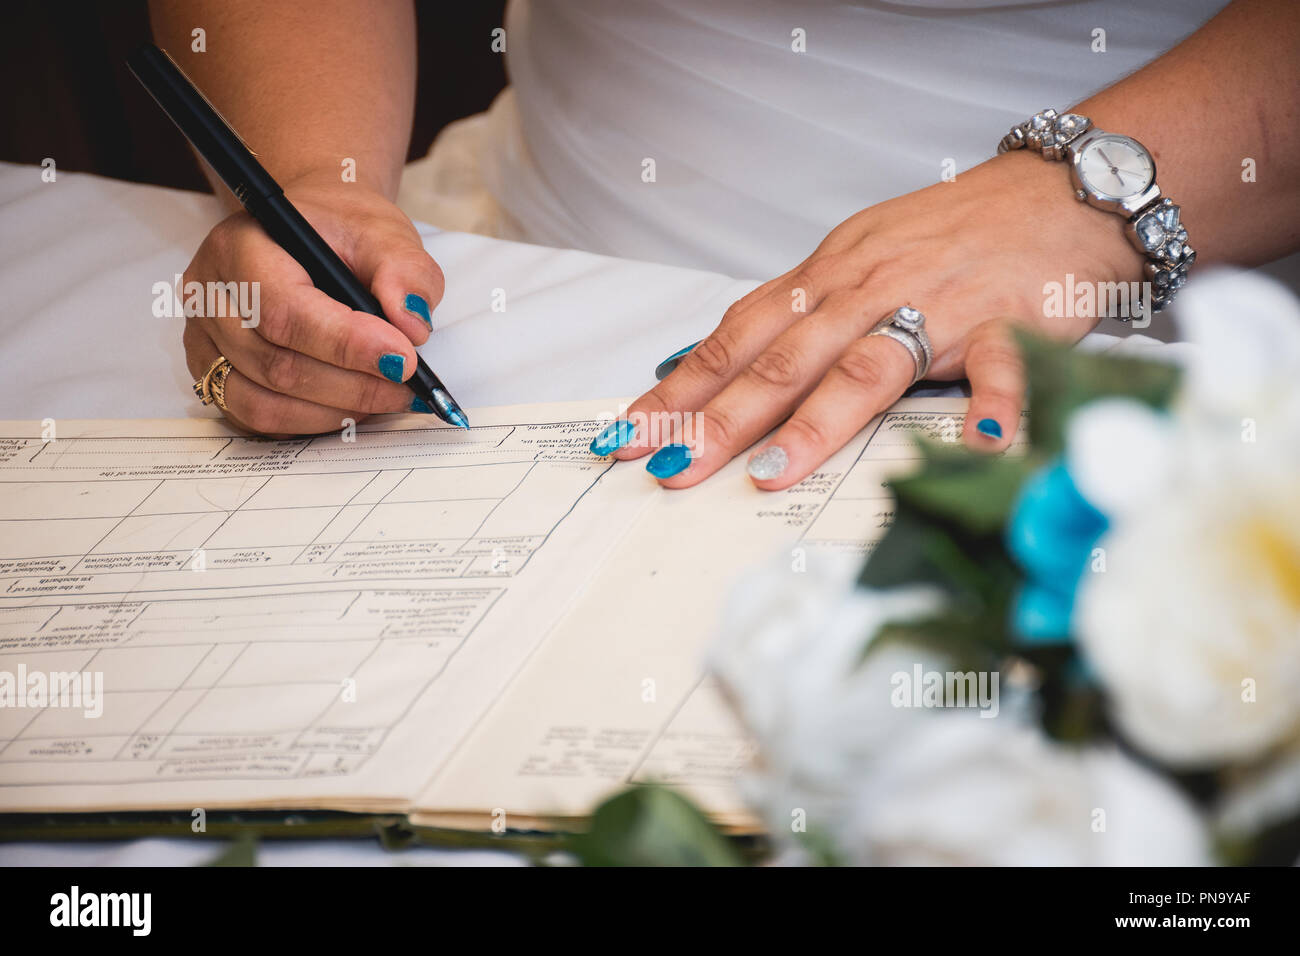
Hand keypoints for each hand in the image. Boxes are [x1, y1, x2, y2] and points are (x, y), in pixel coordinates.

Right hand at [181, 173, 443, 436]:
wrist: (308, 233)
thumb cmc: (340, 232)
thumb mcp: (382, 233)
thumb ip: (404, 272)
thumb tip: (412, 326)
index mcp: (240, 247)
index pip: (285, 310)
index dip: (346, 344)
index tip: (404, 360)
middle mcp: (209, 296)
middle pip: (276, 364)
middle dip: (353, 385)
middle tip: (407, 385)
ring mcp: (204, 341)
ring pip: (264, 402)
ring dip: (335, 410)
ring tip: (384, 395)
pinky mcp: (213, 375)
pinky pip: (258, 419)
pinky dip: (312, 422)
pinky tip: (350, 405)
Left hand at [607, 151, 1146, 487]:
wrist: (1058, 189)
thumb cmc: (949, 235)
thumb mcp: (857, 261)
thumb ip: (801, 315)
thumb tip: (731, 368)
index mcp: (825, 279)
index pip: (734, 337)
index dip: (679, 388)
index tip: (630, 432)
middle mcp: (864, 291)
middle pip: (780, 360)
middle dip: (716, 419)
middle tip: (668, 466)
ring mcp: (934, 306)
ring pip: (863, 366)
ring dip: (812, 424)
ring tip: (766, 476)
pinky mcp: (1008, 322)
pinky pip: (1001, 368)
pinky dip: (994, 407)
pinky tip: (982, 447)